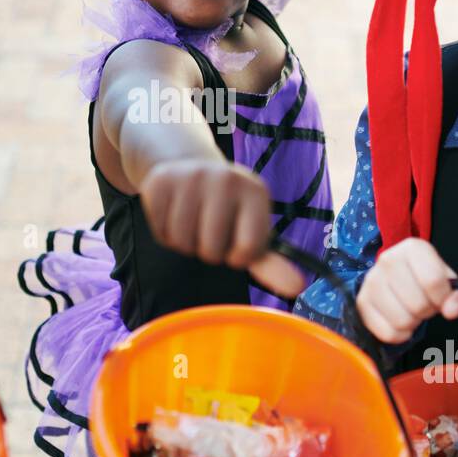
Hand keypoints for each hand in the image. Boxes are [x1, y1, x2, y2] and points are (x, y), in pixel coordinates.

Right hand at [138, 159, 303, 297]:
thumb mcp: (252, 230)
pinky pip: (160, 231)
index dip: (238, 257)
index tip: (235, 242)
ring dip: (185, 242)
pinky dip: (164, 233)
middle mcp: (226, 179)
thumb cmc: (228, 211)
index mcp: (255, 192)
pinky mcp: (161, 180)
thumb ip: (272, 263)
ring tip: (192, 222)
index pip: (248, 251)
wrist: (190, 168)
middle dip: (208, 250)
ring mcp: (191, 177)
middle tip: (209, 230)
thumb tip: (297, 288)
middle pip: (211, 249)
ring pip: (182, 242)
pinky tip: (173, 214)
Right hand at [356, 238, 457, 342]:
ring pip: (402, 320)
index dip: (443, 298)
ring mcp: (371, 281)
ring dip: (413, 322)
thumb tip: (451, 310)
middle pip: (418, 304)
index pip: (433, 282)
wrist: (399, 279)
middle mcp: (387, 260)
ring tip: (411, 310)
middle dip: (427, 310)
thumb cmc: (425, 280)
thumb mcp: (448, 284)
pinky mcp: (362, 302)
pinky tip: (399, 321)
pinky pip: (387, 332)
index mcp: (412, 248)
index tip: (441, 298)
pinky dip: (399, 334)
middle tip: (424, 303)